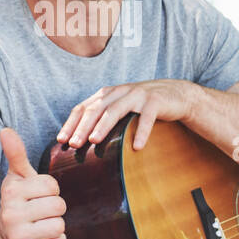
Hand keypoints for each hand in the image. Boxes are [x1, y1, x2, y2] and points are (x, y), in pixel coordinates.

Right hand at [0, 127, 65, 238]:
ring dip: (55, 227)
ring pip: (59, 226)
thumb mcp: (16, 179)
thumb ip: (15, 154)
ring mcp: (18, 236)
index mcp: (11, 191)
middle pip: (58, 206)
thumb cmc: (16, 203)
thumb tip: (5, 130)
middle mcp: (11, 214)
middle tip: (39, 214)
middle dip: (54, 209)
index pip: (51, 185)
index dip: (49, 191)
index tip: (36, 196)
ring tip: (40, 227)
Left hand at [57, 79, 199, 150]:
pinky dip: (141, 132)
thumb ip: (102, 117)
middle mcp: (120, 92)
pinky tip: (136, 147)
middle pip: (96, 109)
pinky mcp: (156, 101)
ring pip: (116, 110)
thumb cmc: (142, 106)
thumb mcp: (120, 108)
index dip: (71, 123)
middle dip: (82, 127)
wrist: (177, 95)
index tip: (61, 140)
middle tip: (74, 144)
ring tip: (94, 141)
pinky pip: (146, 118)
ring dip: (103, 127)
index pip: (83, 107)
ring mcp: (138, 95)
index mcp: (107, 94)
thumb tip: (80, 140)